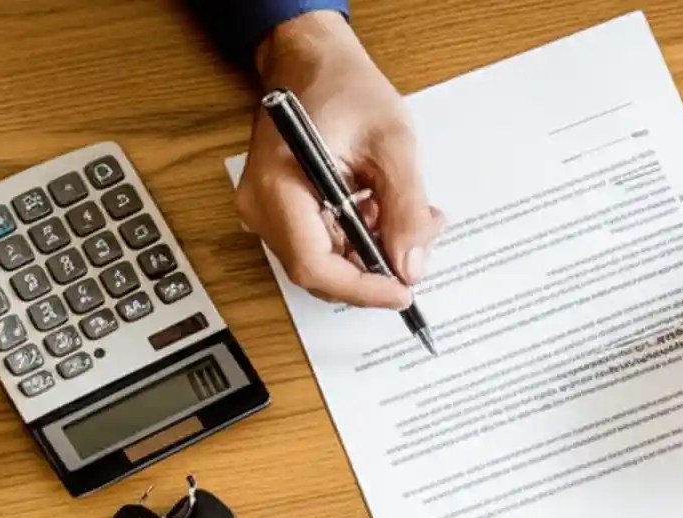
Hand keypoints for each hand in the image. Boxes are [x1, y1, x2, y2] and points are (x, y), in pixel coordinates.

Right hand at [234, 11, 443, 308]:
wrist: (313, 61)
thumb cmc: (344, 88)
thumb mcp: (392, 143)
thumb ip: (405, 209)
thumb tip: (412, 266)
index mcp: (278, 187)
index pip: (314, 265)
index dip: (362, 288)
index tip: (403, 290)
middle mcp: (262, 207)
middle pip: (320, 271)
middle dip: (376, 269)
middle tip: (421, 244)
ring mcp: (269, 211)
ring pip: (326, 262)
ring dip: (374, 252)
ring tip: (413, 219)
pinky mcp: (284, 211)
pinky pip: (324, 243)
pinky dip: (362, 238)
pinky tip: (386, 211)